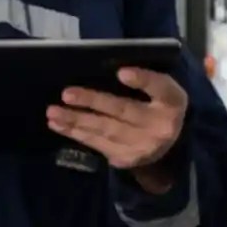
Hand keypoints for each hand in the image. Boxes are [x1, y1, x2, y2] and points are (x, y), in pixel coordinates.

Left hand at [46, 68, 187, 185]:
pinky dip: (76, 133)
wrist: (172, 143)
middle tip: (66, 94)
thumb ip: (143, 78)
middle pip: (124, 111)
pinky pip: (98, 144)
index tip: (121, 72)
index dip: (142, 80)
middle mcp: (160, 127)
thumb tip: (108, 67)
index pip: (161, 88)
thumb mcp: (162, 87)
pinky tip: (58, 125)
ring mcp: (142, 147)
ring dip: (76, 120)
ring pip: (105, 130)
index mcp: (172, 101)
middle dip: (93, 102)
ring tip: (53, 112)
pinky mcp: (126, 159)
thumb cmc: (159, 103)